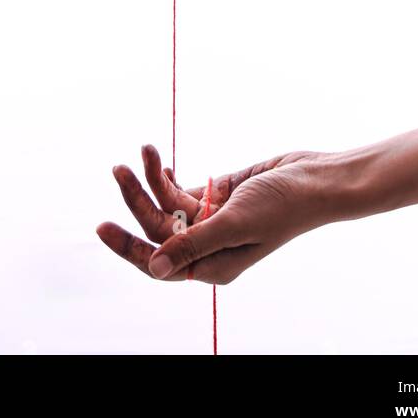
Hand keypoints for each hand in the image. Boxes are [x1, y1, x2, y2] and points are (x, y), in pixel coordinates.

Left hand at [97, 144, 343, 282]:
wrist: (316, 179)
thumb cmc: (284, 206)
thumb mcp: (235, 224)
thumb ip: (193, 245)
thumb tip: (154, 267)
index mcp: (212, 265)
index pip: (159, 262)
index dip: (128, 246)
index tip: (101, 226)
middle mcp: (208, 246)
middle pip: (159, 228)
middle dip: (137, 198)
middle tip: (119, 169)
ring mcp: (213, 220)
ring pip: (168, 204)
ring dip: (152, 178)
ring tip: (144, 150)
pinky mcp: (218, 196)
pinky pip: (181, 189)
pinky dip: (167, 174)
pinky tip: (156, 157)